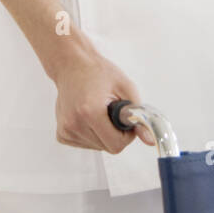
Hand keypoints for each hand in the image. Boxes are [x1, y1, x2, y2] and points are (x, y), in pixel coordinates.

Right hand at [53, 32, 155, 151]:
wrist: (71, 65)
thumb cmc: (98, 72)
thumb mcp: (125, 87)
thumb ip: (138, 115)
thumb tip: (151, 140)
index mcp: (90, 112)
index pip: (116, 144)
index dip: (127, 135)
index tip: (126, 120)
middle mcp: (74, 124)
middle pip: (107, 147)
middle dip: (116, 134)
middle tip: (113, 112)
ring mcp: (66, 130)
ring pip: (97, 147)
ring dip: (103, 134)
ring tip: (98, 110)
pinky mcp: (62, 134)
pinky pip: (86, 144)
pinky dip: (92, 134)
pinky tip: (88, 116)